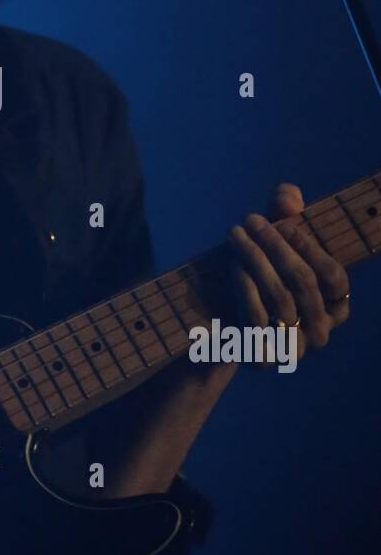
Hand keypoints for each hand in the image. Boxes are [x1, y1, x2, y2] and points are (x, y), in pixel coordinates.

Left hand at [227, 181, 350, 364]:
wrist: (219, 326)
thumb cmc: (258, 275)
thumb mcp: (274, 242)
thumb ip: (285, 214)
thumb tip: (288, 196)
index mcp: (335, 307)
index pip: (334, 277)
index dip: (310, 247)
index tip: (284, 222)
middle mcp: (320, 332)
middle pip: (304, 282)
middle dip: (276, 245)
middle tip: (250, 220)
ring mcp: (293, 349)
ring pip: (280, 297)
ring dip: (255, 259)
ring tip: (236, 235)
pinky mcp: (263, 359)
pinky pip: (256, 318)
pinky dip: (244, 286)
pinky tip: (232, 264)